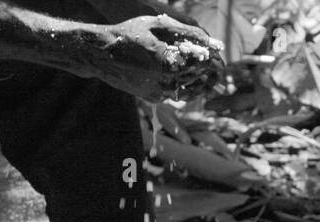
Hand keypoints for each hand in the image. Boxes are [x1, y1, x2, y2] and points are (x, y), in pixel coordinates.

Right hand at [82, 15, 224, 100]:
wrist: (101, 54)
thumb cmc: (129, 33)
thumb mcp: (158, 25)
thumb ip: (187, 33)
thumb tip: (213, 42)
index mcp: (171, 62)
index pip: (203, 64)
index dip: (214, 61)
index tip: (218, 58)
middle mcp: (167, 82)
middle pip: (199, 79)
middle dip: (209, 73)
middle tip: (217, 68)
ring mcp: (160, 92)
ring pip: (189, 91)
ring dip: (199, 83)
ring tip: (205, 75)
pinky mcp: (154, 98)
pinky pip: (175, 94)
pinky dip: (184, 87)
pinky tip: (185, 78)